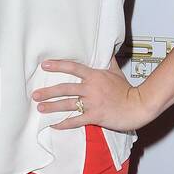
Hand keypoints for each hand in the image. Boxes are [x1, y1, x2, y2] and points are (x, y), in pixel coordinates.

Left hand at [30, 55, 152, 131]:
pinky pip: (76, 121)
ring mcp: (92, 103)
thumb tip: (106, 48)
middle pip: (65, 88)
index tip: (44, 65)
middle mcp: (91, 88)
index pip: (73, 67)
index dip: (58, 65)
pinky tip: (54, 125)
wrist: (138, 106)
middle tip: (35, 94)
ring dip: (52, 107)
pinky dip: (64, 123)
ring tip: (40, 108)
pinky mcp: (95, 116)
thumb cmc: (127, 90)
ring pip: (67, 104)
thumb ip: (108, 61)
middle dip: (48, 91)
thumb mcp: (116, 71)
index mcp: (95, 76)